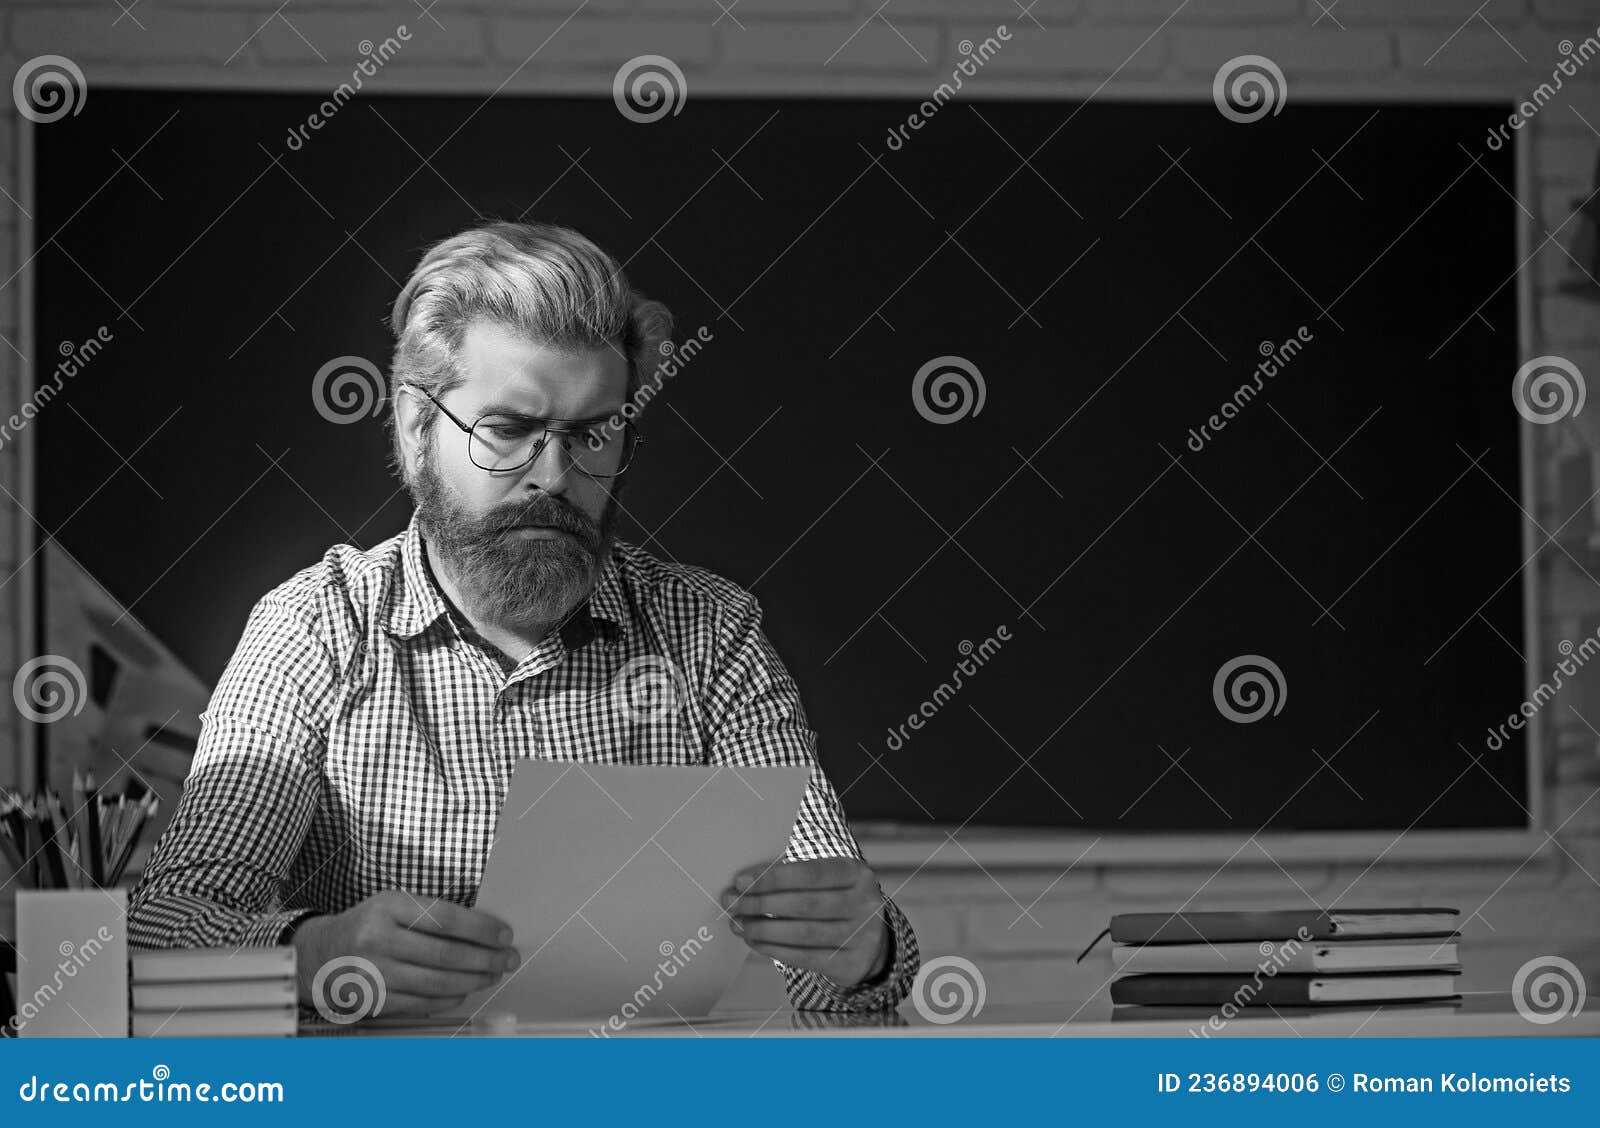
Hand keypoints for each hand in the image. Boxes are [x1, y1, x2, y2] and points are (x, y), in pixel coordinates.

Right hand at [291, 891, 519, 1018]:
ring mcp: (375, 974)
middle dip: (485, 959)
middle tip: (508, 959)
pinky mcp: (374, 1000)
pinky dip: (449, 998)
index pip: (445, 919)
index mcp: (388, 907)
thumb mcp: (394, 903)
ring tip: (492, 975)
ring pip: (436, 983)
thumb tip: (484, 930)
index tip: (504, 935)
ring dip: (473, 981)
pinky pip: (422, 1003)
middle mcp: (378, 940)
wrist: (321, 953)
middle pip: (445, 955)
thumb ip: (432, 913)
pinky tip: (465, 990)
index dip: (481, 929)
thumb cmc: (369, 923)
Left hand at [720, 857, 889, 989]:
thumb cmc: (837, 901)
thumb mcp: (829, 881)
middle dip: (761, 904)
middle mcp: (864, 903)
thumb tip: (744, 886)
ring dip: (763, 929)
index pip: (811, 873)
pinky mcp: (851, 963)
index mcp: (856, 873)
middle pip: (804, 904)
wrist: (872, 939)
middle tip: (732, 903)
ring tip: (739, 924)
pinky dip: (774, 949)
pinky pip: (805, 957)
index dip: (773, 878)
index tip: (741, 881)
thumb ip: (794, 879)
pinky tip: (755, 941)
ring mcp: (861, 936)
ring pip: (802, 934)